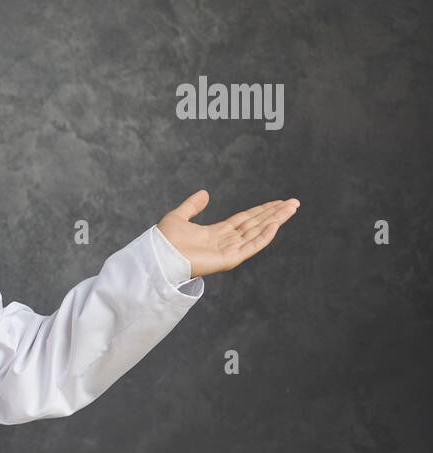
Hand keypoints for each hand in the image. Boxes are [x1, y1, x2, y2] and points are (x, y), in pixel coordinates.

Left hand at [157, 190, 300, 279]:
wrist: (158, 255)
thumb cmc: (164, 241)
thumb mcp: (179, 217)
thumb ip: (192, 206)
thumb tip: (205, 193)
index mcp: (216, 233)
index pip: (245, 219)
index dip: (261, 210)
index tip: (277, 202)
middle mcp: (226, 242)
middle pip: (256, 224)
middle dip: (274, 213)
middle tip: (293, 202)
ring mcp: (229, 251)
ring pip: (258, 232)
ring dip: (275, 220)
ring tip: (291, 208)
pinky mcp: (229, 259)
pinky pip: (251, 246)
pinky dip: (264, 235)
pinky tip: (276, 224)